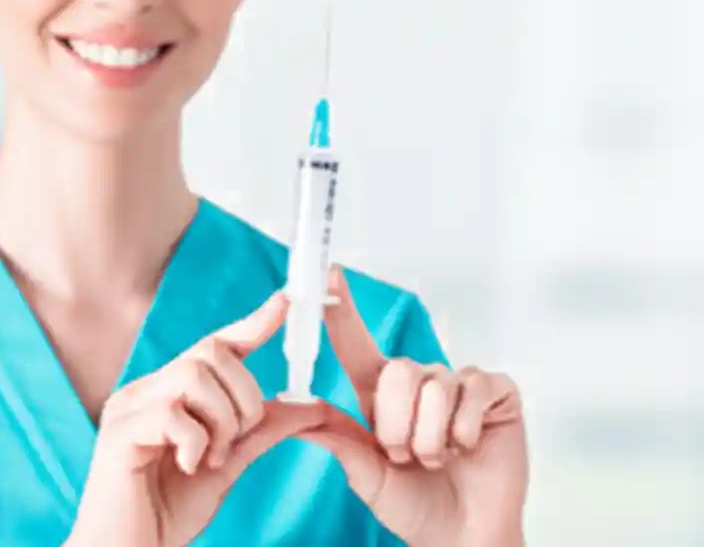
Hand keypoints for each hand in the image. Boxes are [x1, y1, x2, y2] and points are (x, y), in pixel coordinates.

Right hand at [66, 291, 322, 546]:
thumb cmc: (165, 512)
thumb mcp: (227, 466)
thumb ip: (260, 433)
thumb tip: (308, 405)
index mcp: (168, 393)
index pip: (214, 346)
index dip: (252, 323)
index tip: (286, 302)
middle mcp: (146, 390)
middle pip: (210, 354)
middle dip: (242, 397)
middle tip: (233, 442)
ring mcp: (128, 408)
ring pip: (194, 377)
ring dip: (220, 422)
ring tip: (210, 459)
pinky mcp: (120, 433)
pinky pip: (173, 414)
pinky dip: (197, 443)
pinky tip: (190, 466)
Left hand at [296, 267, 528, 546]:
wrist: (461, 538)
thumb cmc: (414, 507)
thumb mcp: (366, 474)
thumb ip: (339, 440)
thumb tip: (298, 413)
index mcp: (381, 396)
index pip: (357, 345)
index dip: (343, 311)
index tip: (330, 274)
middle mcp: (418, 382)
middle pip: (398, 371)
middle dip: (399, 425)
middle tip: (408, 456)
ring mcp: (459, 385)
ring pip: (434, 386)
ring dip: (431, 436)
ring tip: (439, 459)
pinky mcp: (496, 393)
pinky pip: (473, 390)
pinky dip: (465, 428)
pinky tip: (469, 447)